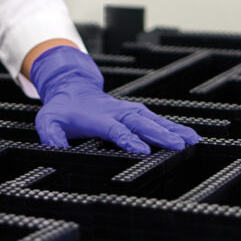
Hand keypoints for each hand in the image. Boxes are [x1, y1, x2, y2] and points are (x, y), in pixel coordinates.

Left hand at [30, 45, 200, 153]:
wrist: (71, 87)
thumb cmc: (61, 109)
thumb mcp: (48, 122)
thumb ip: (51, 137)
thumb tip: (56, 154)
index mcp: (96, 117)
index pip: (114, 128)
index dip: (127, 138)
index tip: (142, 150)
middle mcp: (115, 112)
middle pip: (140, 122)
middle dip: (159, 134)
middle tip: (178, 146)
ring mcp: (126, 111)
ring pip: (152, 119)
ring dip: (172, 129)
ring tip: (192, 140)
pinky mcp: (134, 112)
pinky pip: (155, 118)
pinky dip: (173, 126)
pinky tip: (190, 135)